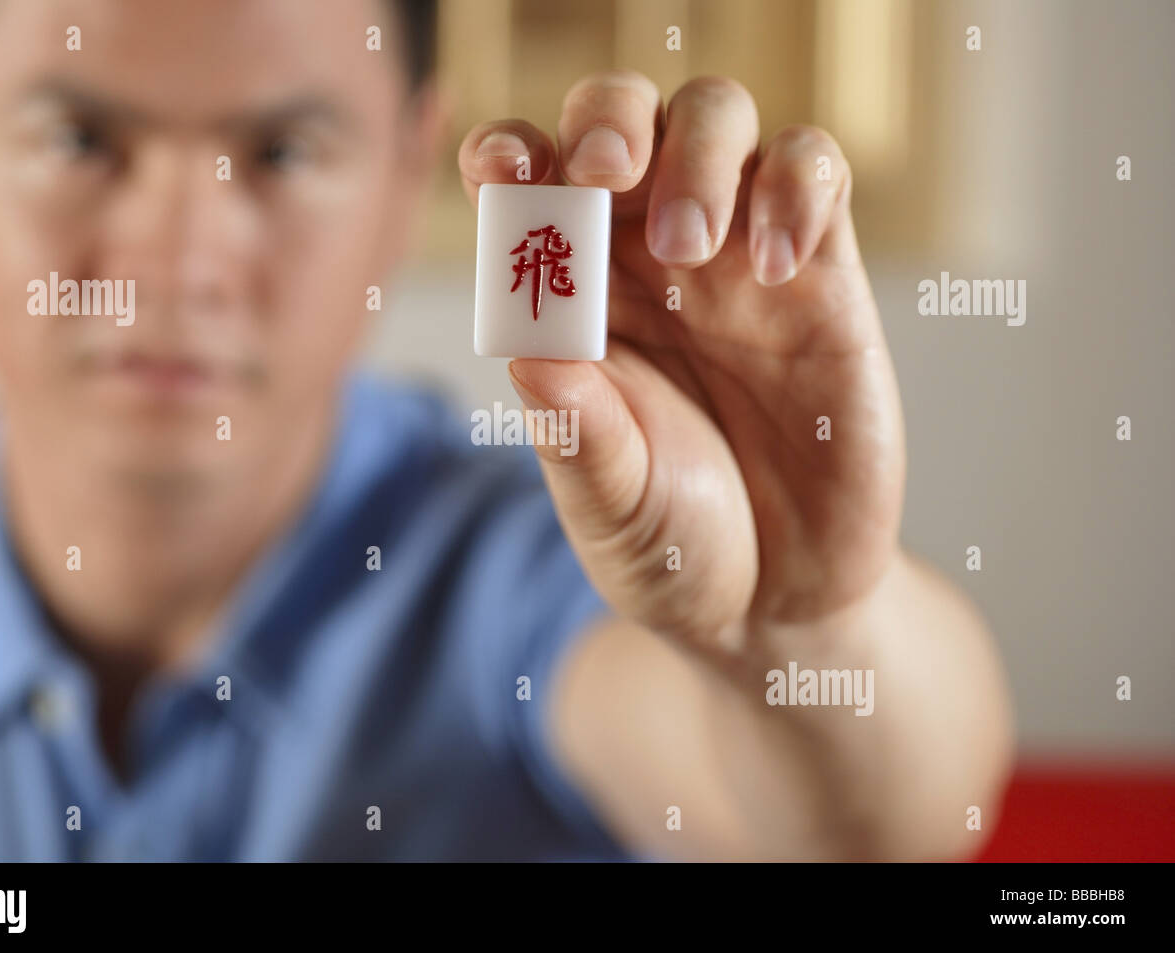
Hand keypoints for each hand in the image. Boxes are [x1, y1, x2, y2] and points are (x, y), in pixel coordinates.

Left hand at [458, 71, 905, 652]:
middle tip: (606, 176)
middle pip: (623, 118)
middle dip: (608, 119)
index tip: (506, 173)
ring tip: (696, 247)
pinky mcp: (821, 273)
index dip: (508, 154)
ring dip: (698, 152)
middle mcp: (646, 263)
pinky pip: (815, 171)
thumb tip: (527, 351)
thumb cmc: (674, 546)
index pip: (529, 187)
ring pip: (717, 121)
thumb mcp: (612, 507)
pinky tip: (776, 265)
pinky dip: (795, 185)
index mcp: (572, 300)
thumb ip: (577, 437)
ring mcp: (736, 259)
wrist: (780, 599)